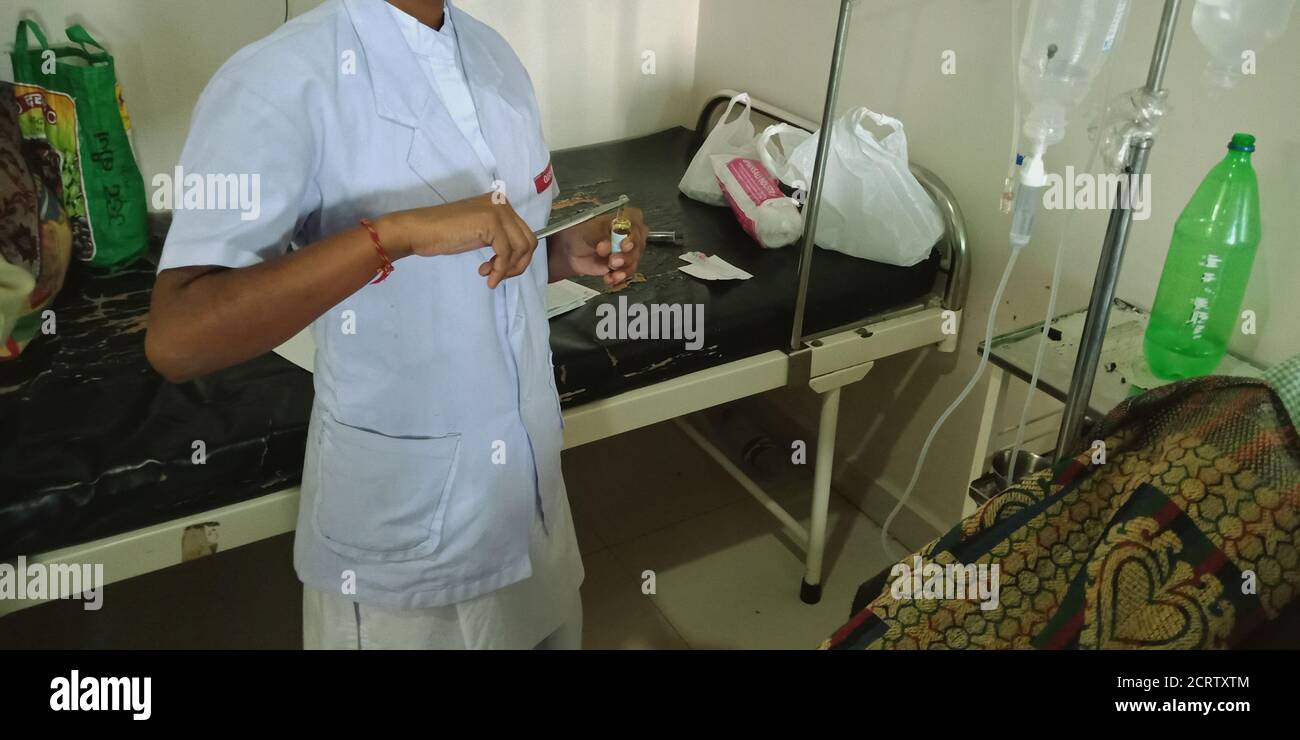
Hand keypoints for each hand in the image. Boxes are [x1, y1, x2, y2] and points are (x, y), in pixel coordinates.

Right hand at [383, 193, 538, 288]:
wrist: (421, 230)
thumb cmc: (445, 234)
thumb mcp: (480, 234)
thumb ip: (500, 238)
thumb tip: (520, 257)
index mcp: (501, 204)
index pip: (525, 235)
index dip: (516, 259)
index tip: (496, 270)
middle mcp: (503, 203)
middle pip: (529, 241)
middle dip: (517, 265)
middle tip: (496, 276)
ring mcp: (497, 210)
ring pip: (522, 248)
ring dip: (508, 269)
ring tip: (490, 276)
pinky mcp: (490, 222)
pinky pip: (507, 253)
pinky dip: (500, 270)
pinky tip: (488, 276)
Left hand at [552, 206, 647, 285]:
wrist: (571, 251)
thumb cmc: (581, 234)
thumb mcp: (590, 230)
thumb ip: (602, 235)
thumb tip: (609, 244)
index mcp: (624, 218)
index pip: (636, 223)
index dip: (633, 235)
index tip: (624, 245)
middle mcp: (630, 234)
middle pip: (638, 245)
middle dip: (627, 255)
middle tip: (613, 260)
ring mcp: (628, 251)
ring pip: (634, 261)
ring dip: (623, 268)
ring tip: (610, 269)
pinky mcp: (623, 266)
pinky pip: (627, 273)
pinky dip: (618, 277)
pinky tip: (609, 277)